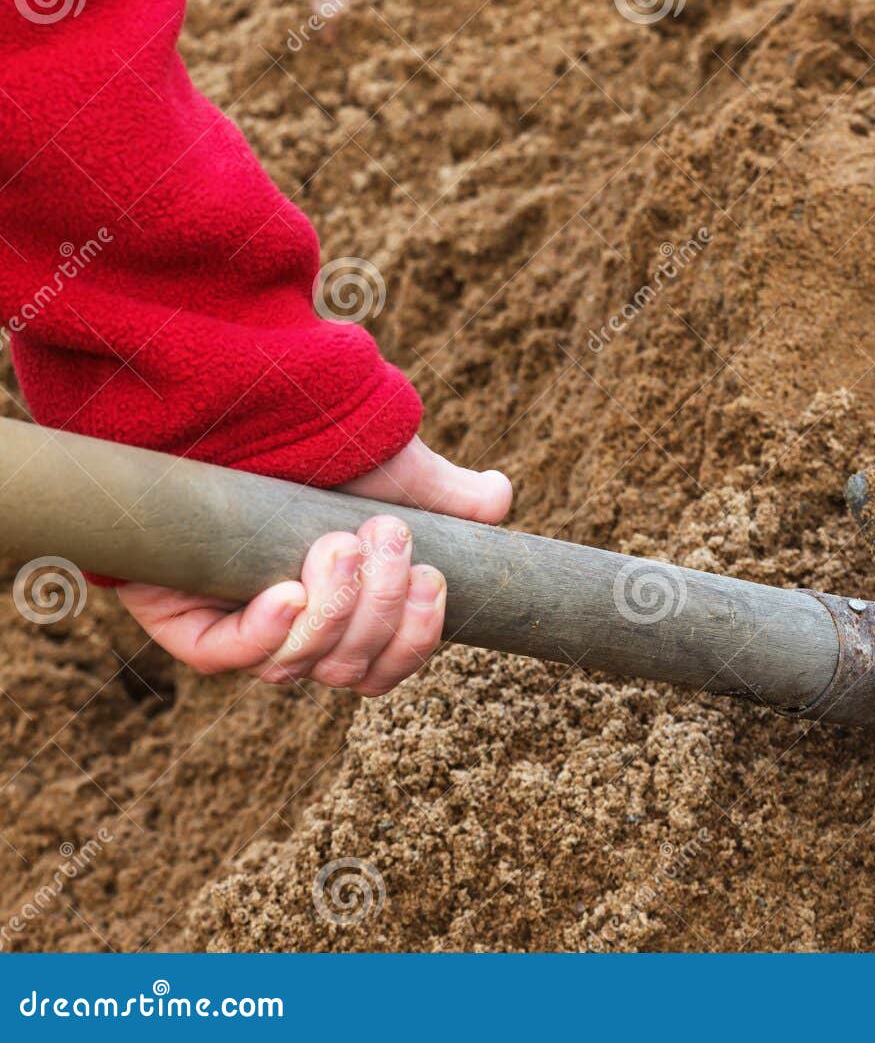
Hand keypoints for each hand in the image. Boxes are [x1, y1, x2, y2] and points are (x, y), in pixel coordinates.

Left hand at [116, 438, 512, 696]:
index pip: (383, 669)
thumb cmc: (322, 436)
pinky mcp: (180, 614)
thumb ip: (447, 495)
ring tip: (337, 542)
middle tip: (385, 534)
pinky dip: (265, 633)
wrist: (246, 399)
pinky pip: (223, 657)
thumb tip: (498, 499)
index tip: (431, 581)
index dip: (414, 641)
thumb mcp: (397, 469)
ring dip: (332, 611)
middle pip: (348, 671)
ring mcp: (235, 624)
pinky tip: (289, 593)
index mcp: (345, 613)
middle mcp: (292, 630)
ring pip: (297, 665)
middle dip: (379, 608)